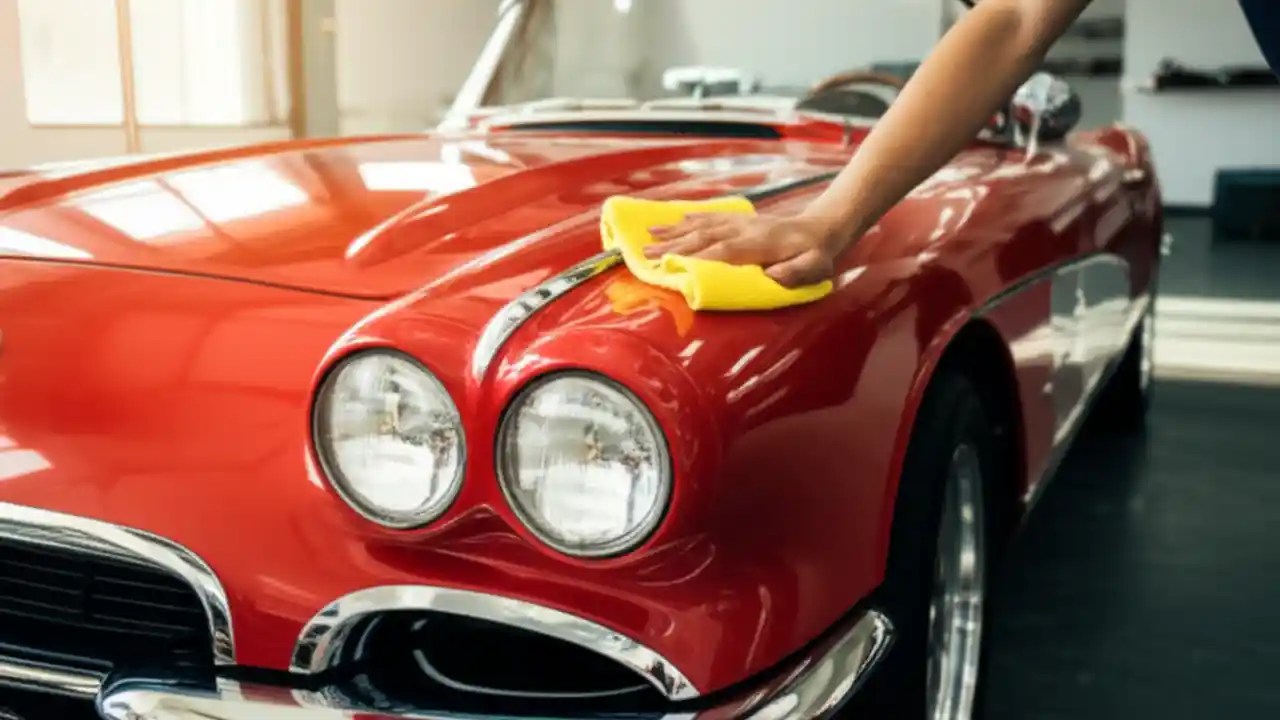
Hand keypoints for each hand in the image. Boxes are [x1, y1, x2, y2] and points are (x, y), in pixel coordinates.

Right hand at [642, 213, 848, 287]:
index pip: (723, 250)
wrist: (822, 228)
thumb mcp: (815, 267)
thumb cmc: (816, 255)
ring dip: (675, 230)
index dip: (697, 256)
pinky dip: (690, 219)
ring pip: (703, 224)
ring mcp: (741, 222)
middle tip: (646, 254)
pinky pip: (710, 217)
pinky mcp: (740, 219)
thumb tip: (773, 276)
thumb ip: (795, 273)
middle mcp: (744, 229)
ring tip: (649, 235)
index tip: (671, 264)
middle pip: (704, 236)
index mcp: (759, 243)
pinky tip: (675, 221)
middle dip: (674, 245)